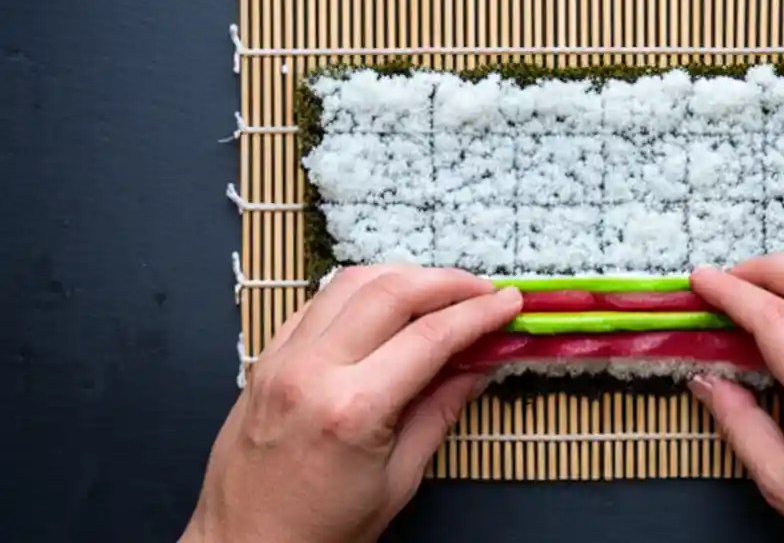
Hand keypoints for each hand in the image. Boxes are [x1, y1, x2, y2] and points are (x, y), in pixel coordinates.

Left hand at [182, 267, 521, 542]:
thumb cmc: (323, 531)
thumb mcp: (399, 480)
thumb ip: (440, 411)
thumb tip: (478, 365)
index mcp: (353, 410)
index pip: (431, 337)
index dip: (478, 313)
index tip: (508, 302)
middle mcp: (312, 372)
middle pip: (391, 292)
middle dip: (446, 282)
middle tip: (482, 291)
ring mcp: (281, 361)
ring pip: (349, 284)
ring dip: (402, 276)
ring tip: (439, 291)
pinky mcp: (264, 360)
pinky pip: (316, 304)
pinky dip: (358, 294)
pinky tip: (384, 307)